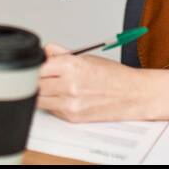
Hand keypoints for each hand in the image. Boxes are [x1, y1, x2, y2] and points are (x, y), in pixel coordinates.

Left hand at [36, 42, 150, 122]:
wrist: (133, 95)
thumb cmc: (114, 75)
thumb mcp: (87, 57)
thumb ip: (62, 55)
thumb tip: (45, 51)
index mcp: (72, 66)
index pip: (38, 67)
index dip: (37, 66)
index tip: (39, 65)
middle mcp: (69, 86)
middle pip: (35, 84)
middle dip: (37, 80)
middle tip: (45, 76)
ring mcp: (70, 104)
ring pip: (39, 100)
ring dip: (42, 93)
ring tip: (54, 87)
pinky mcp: (72, 117)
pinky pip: (51, 110)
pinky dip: (53, 104)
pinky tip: (64, 97)